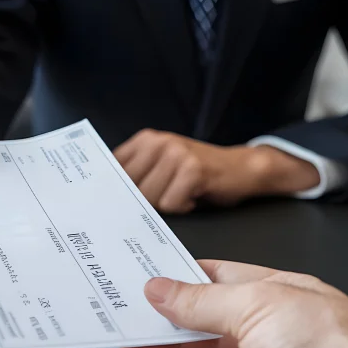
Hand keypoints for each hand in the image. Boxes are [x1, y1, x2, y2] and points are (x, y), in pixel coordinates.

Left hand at [114, 130, 319, 213]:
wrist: (241, 169)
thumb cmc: (198, 173)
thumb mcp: (163, 163)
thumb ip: (136, 172)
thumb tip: (106, 197)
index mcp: (146, 139)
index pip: (112, 169)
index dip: (112, 191)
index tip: (112, 203)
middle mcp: (159, 142)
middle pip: (129, 189)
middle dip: (143, 202)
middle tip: (164, 199)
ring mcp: (176, 155)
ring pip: (149, 199)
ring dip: (167, 205)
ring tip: (182, 194)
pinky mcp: (193, 171)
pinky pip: (172, 205)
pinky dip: (183, 208)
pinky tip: (193, 198)